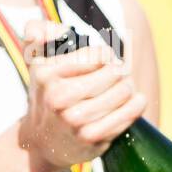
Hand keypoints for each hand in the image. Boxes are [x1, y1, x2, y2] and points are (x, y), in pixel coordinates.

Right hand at [18, 21, 144, 171]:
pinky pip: (126, 116)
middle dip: (120, 71)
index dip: (106, 55)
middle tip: (117, 74)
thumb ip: (37, 31)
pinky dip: (136, 106)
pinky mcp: (91, 138)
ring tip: (124, 88)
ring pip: (122, 92)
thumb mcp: (35, 60)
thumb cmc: (46, 93)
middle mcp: (57, 96)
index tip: (104, 59)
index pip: (97, 54)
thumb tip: (59, 30)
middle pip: (113, 72)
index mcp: (45, 73)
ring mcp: (74, 119)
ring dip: (128, 87)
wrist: (41, 141)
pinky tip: (136, 100)